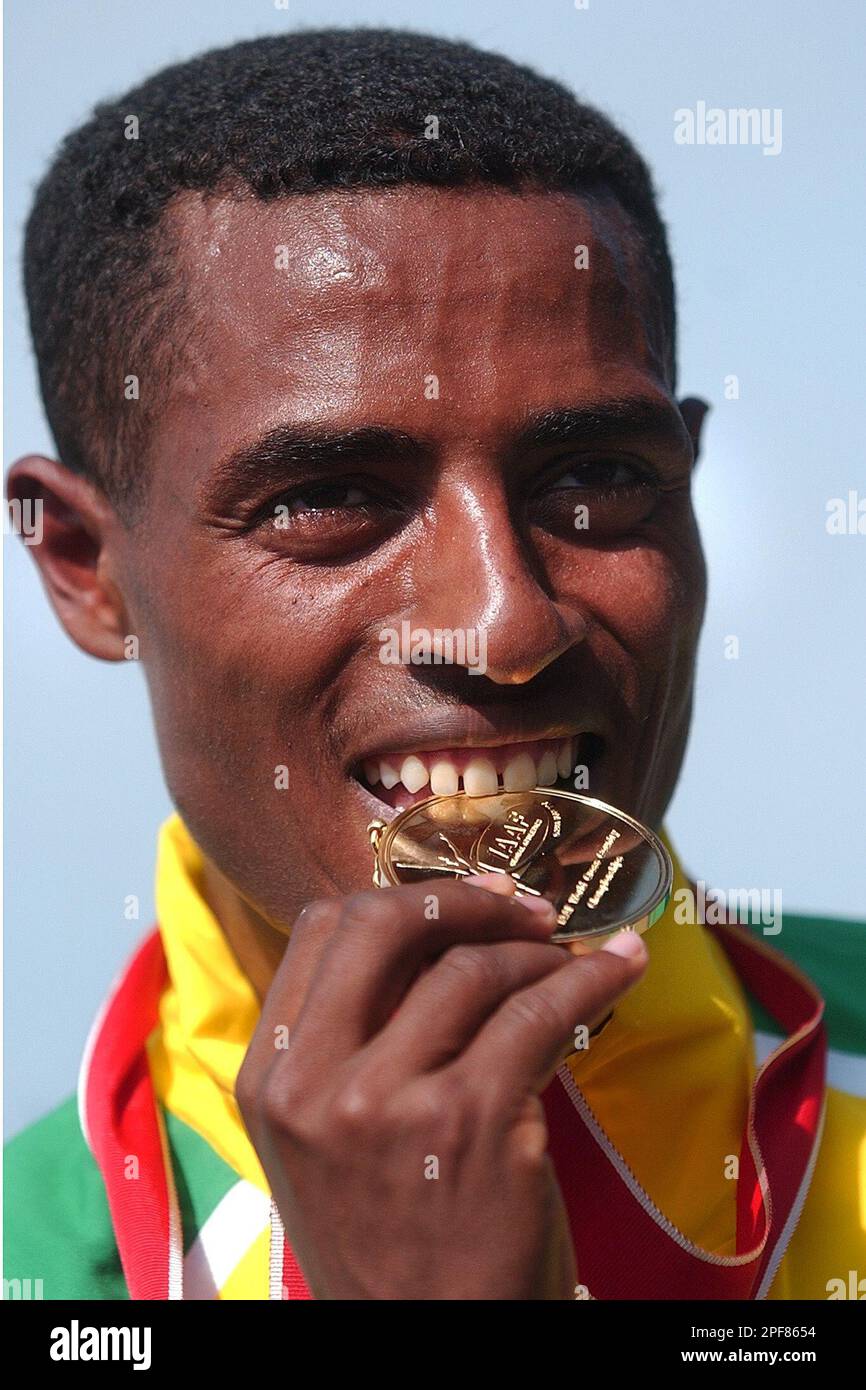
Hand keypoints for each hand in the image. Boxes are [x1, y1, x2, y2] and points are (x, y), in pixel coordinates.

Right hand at [236, 875, 647, 1299]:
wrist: (427, 1347)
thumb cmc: (390, 1243)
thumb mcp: (328, 1144)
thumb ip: (353, 1046)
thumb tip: (442, 942)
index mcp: (270, 1080)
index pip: (321, 933)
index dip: (399, 901)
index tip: (458, 903)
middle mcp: (313, 1085)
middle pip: (383, 927)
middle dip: (463, 901)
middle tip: (521, 908)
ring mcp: (388, 1103)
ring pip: (472, 969)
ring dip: (539, 950)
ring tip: (575, 956)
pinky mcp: (469, 1122)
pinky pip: (538, 1016)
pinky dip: (588, 980)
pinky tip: (618, 968)